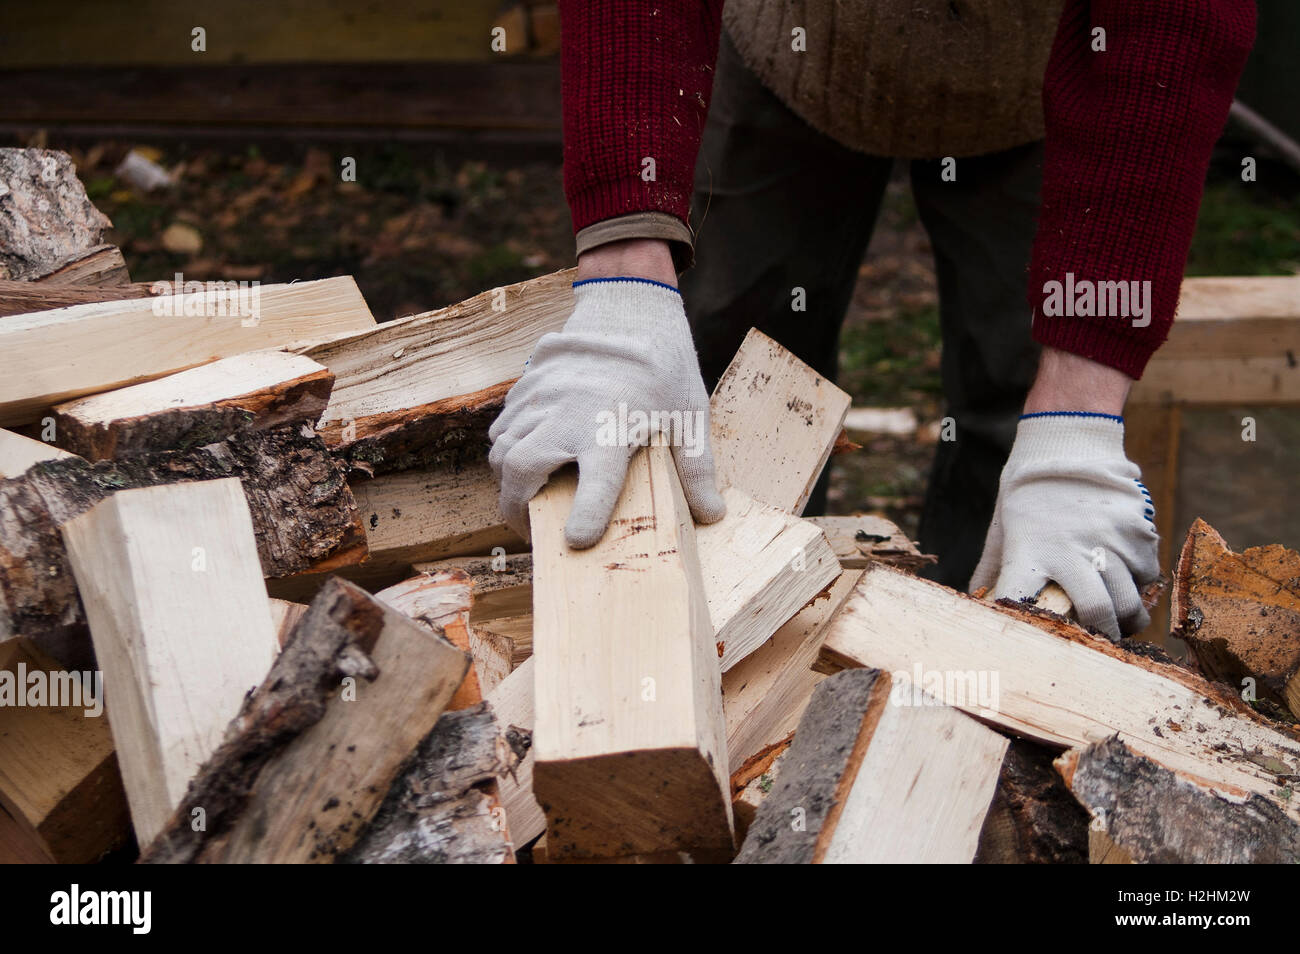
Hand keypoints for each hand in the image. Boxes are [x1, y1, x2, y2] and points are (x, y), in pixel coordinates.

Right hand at [488, 272, 726, 547]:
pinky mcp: (527, 384)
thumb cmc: (664, 369)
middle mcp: (571, 412)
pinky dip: (504, 449)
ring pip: (503, 448)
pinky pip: (502, 426)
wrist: (630, 308)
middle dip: (515, 506)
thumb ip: (697, 470)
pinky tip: (522, 460)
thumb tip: (713, 516)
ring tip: (522, 498)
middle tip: (528, 527)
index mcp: (614, 428)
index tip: (576, 542)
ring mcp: (543, 395)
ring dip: (507, 480)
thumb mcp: (689, 417)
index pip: (597, 483)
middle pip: (521, 468)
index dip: (586, 516)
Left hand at [969, 412, 1159, 637]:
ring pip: (1130, 600)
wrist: (1067, 441)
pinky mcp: (1137, 529)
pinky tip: (1130, 579)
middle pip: (1098, 614)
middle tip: (1102, 639)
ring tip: (1122, 620)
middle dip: (1103, 635)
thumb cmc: (1029, 489)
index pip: (1020, 600)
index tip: (1032, 640)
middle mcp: (1071, 549)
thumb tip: (973, 596)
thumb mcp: (1004, 525)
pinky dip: (1142, 584)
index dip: (1024, 624)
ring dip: (1128, 617)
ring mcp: (1109, 539)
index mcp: (1029, 550)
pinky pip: (1148, 573)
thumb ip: (993, 565)